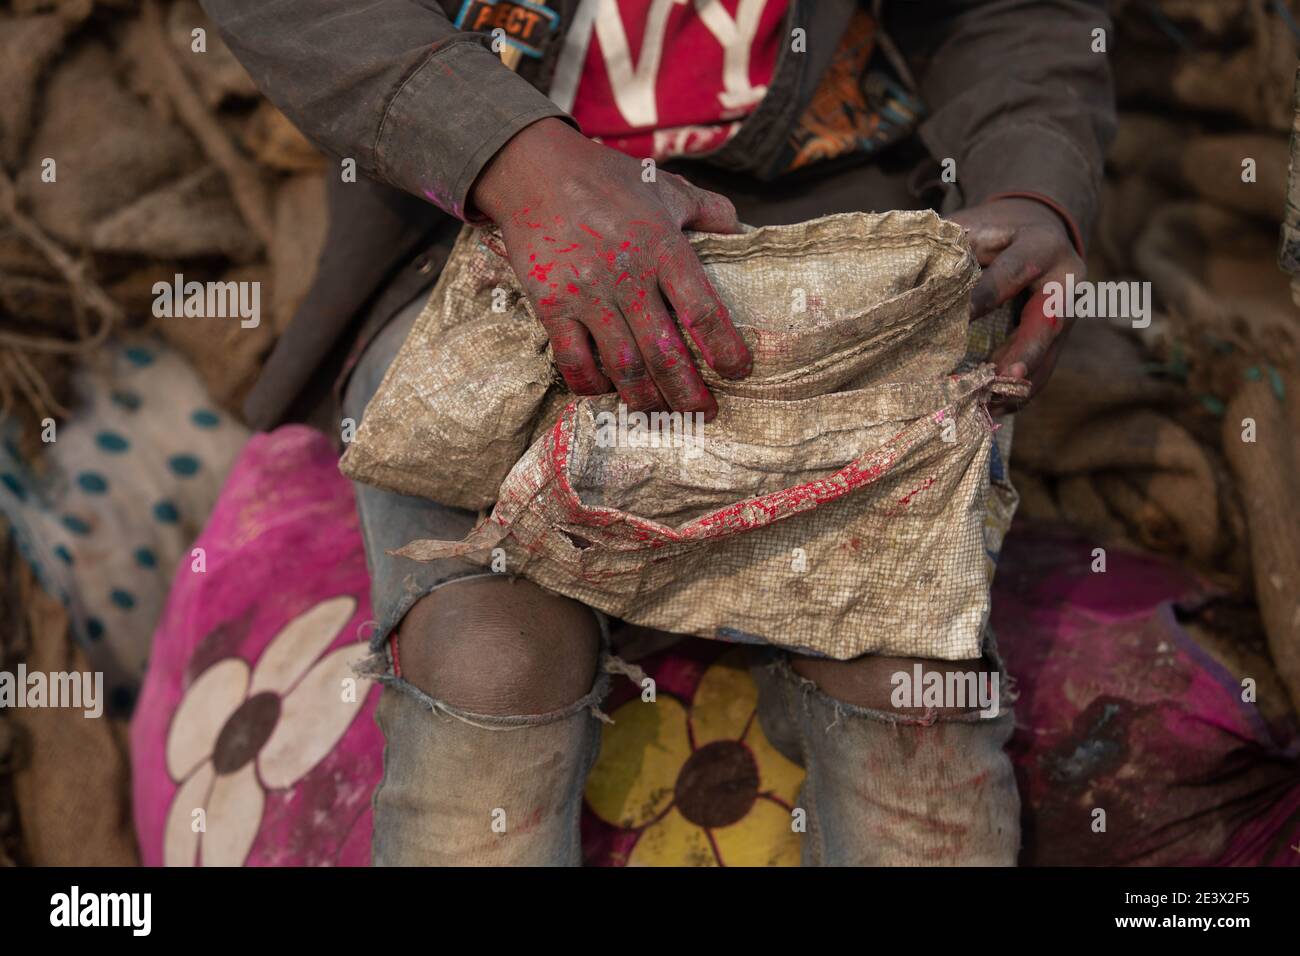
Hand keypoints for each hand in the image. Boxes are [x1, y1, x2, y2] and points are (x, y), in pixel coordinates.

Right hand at [470, 118, 751, 419]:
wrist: (533, 170)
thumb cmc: (606, 179)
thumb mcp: (664, 185)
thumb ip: (708, 210)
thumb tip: (744, 232)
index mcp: (662, 246)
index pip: (703, 309)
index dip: (725, 348)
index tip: (739, 372)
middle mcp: (627, 275)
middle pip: (664, 352)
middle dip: (688, 392)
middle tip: (705, 414)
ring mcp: (586, 294)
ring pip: (623, 365)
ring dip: (646, 400)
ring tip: (663, 416)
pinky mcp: (551, 306)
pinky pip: (574, 361)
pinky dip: (593, 385)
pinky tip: (608, 393)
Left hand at [949, 197, 1083, 412]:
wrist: (1041, 231)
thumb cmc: (996, 231)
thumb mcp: (977, 226)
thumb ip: (953, 247)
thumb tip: (910, 278)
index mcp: (1042, 246)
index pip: (1011, 274)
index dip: (983, 298)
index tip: (953, 321)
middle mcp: (1065, 281)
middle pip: (1047, 321)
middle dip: (1024, 351)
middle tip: (1001, 376)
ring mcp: (1068, 314)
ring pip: (1049, 355)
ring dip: (1019, 383)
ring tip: (989, 405)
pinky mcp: (1061, 340)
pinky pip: (1044, 371)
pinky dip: (1018, 392)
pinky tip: (993, 410)